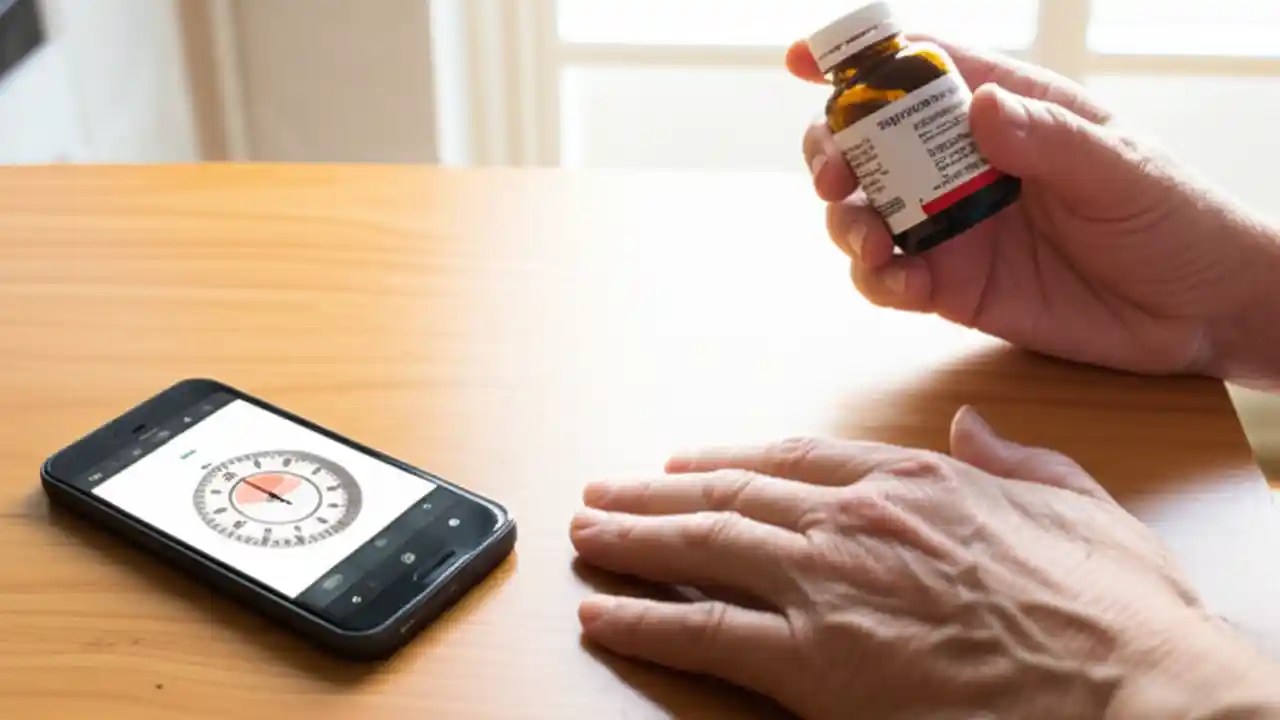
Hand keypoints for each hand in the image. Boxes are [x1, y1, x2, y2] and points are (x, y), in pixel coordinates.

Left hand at [571, 409, 1279, 718]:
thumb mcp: (1080, 508)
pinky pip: (704, 632)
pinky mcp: (811, 663)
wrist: (1130, 689)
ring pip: (701, 547)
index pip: (794, 458)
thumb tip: (975, 427)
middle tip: (604, 492)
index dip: (730, 458)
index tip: (688, 463)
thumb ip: (1017, 460)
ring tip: (586, 535)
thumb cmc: (1112, 613)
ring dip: (632, 540)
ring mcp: (827, 588)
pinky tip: (604, 612)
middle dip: (654, 493)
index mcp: (916, 482)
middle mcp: (855, 522)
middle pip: (729, 494)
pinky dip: (645, 618)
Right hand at [790, 40, 1279, 380]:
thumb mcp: (1121, 169)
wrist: (1199, 313)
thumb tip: (976, 109)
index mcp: (1007, 112)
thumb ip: (1048, 140)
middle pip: (870, 143)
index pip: (921, 69)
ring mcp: (954, 228)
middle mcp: (966, 166)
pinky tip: (899, 284)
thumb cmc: (1173, 219)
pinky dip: (877, 280)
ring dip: (848, 223)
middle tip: (835, 180)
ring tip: (870, 241)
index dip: (859, 61)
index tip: (804, 62)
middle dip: (834, 154)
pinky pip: (891, 279)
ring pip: (867, 212)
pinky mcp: (954, 288)